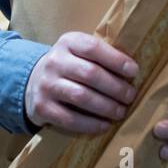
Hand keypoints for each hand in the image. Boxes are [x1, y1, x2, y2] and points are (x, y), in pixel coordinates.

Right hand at [24, 32, 138, 133]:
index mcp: (67, 42)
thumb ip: (100, 56)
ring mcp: (46, 84)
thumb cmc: (69, 66)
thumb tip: (132, 71)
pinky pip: (70, 119)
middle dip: (115, 87)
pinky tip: (104, 125)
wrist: (33, 81)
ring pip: (81, 97)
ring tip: (121, 112)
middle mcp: (54, 61)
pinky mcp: (42, 107)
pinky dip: (91, 124)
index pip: (93, 48)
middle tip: (130, 96)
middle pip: (90, 74)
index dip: (116, 60)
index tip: (134, 71)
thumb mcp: (79, 52)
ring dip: (106, 107)